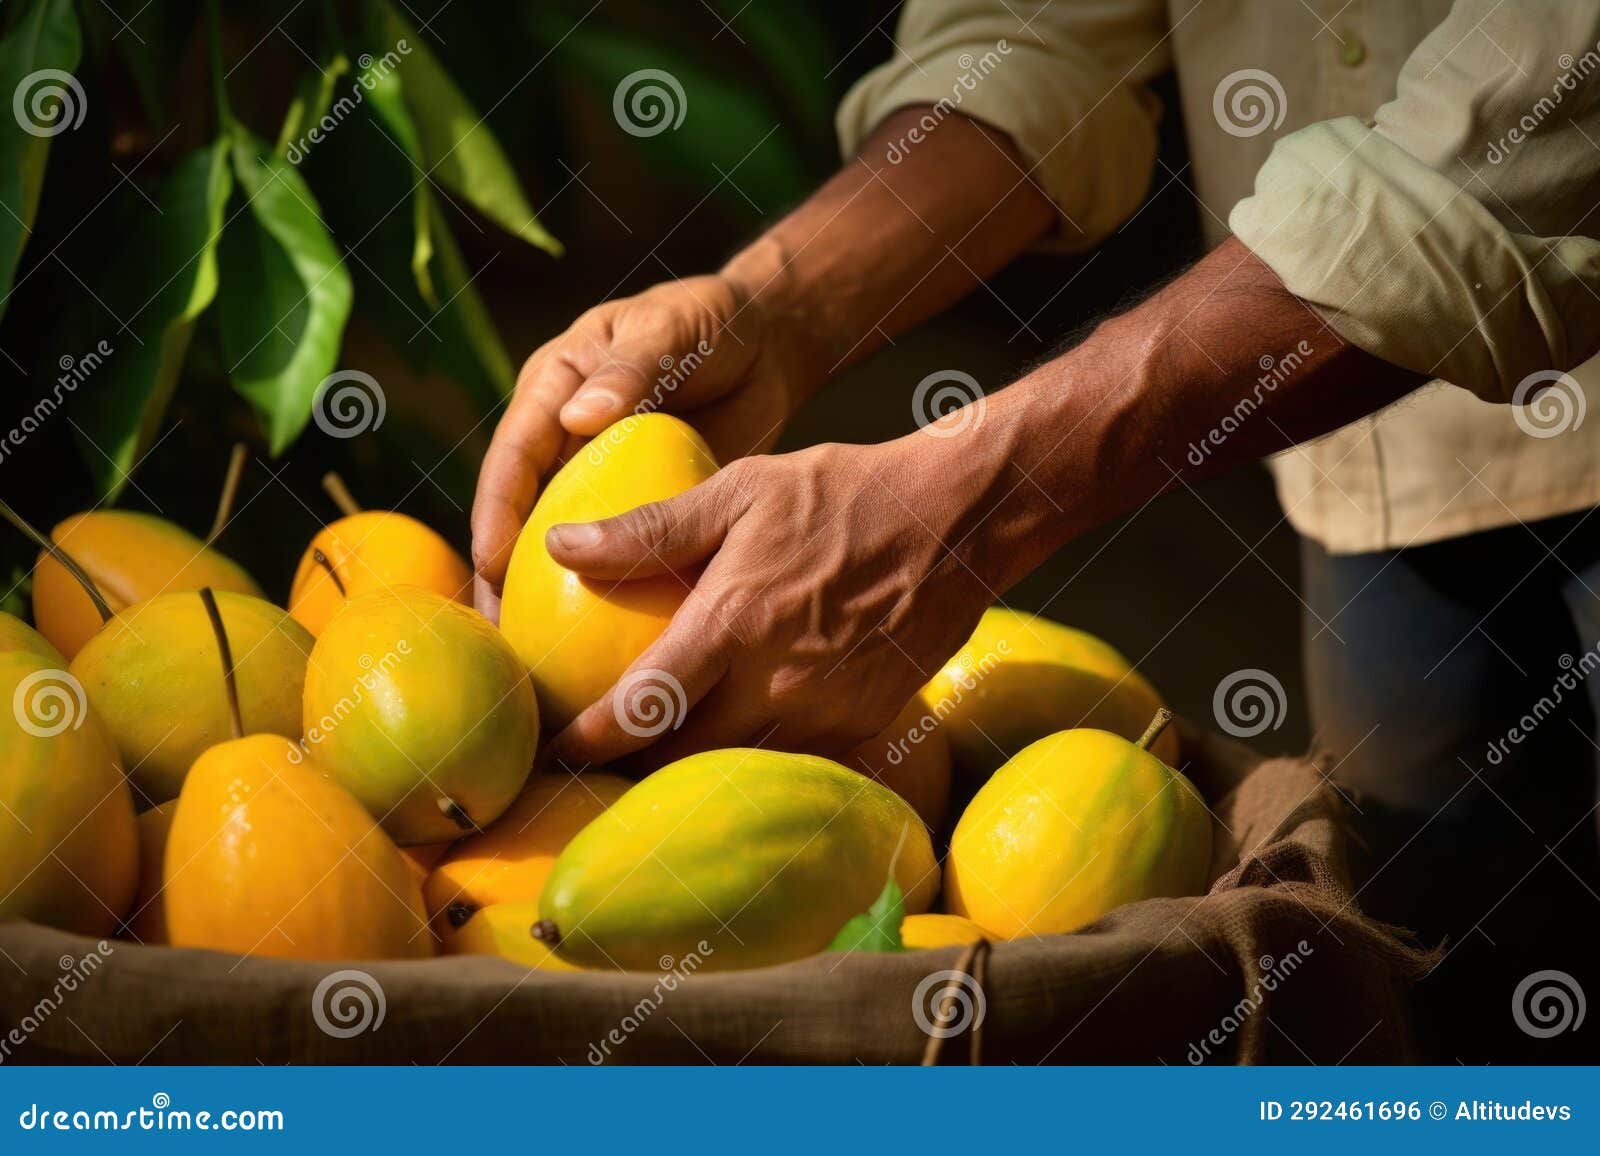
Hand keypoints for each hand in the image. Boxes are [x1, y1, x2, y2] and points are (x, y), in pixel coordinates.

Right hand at [471, 274, 814, 618]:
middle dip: (504, 577)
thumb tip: (579, 417)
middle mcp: (564, 442)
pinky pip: (623, 557)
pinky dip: (613, 597)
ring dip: (549, 600)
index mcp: (553, 391)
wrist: (767, 343)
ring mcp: (600, 481)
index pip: (513, 456)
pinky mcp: (642, 509)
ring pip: (567, 545)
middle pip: (522, 516)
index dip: (497, 512)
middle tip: (499, 635)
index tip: (494, 564)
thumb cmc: (709, 321)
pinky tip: (611, 650)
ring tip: (538, 659)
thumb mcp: (669, 330)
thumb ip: (631, 369)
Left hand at [541, 432, 1001, 770]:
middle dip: (632, 768)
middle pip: (680, 761)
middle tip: (597, 759)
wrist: (958, 520)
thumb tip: (558, 547)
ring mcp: (825, 713)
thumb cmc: (841, 494)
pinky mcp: (863, 726)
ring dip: (691, 771)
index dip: (588, 741)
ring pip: (736, 771)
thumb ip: (649, 530)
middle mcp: (777, 684)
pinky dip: (753, 759)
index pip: (641, 708)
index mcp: (734, 625)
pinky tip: (733, 740)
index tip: (556, 748)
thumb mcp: (741, 490)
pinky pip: (790, 760)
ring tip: (656, 758)